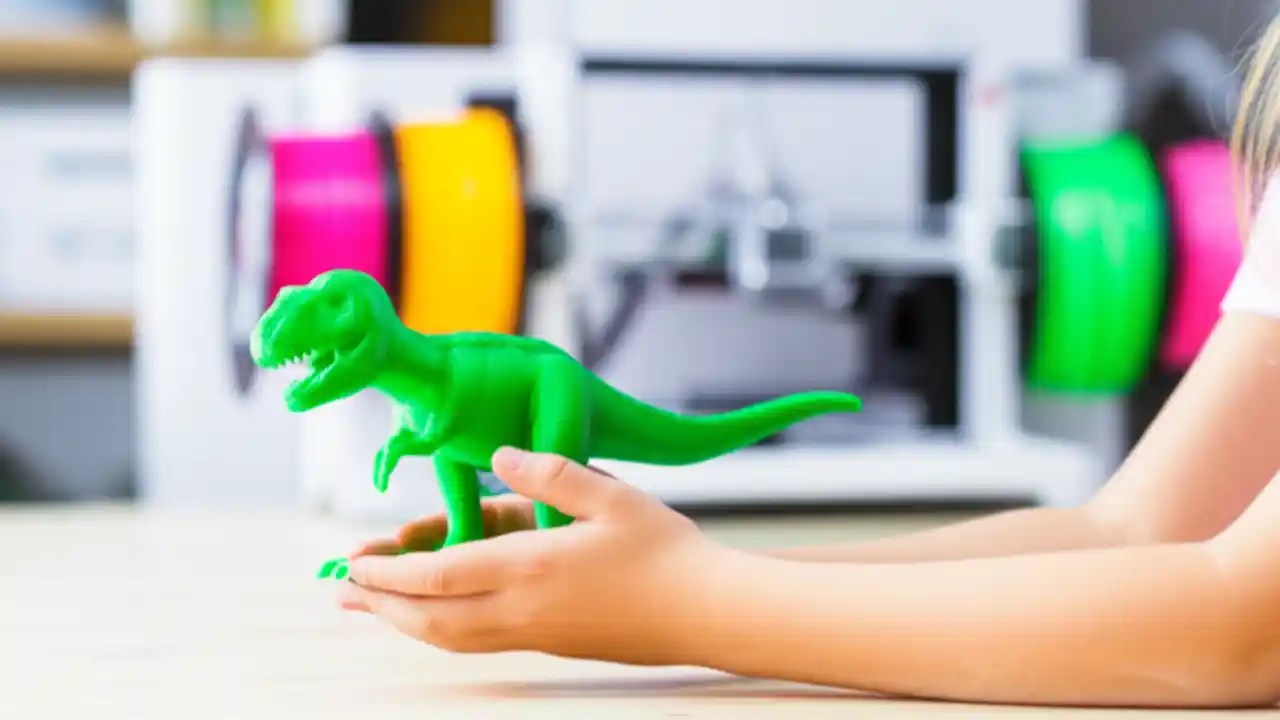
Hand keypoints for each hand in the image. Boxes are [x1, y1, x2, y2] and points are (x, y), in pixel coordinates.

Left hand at [338, 447, 728, 665]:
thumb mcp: (609, 494)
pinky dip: (441, 630)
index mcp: (531, 566)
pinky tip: (434, 618)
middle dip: (380, 604)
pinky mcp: (549, 644)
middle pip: (430, 617)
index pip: (439, 574)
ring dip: (404, 622)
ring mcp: (534, 633)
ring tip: (369, 607)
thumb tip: (496, 454)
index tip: (351, 564)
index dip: (388, 572)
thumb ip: (548, 472)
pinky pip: (478, 641)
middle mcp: (522, 609)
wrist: (705, 612)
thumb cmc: (663, 550)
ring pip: (450, 637)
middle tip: (339, 589)